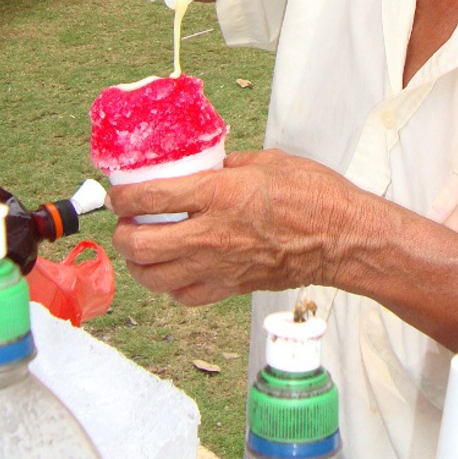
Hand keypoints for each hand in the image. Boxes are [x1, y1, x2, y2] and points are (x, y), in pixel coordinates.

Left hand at [108, 149, 351, 305]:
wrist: (341, 238)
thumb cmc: (312, 195)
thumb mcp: (266, 162)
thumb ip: (228, 166)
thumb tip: (206, 166)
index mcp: (217, 195)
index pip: (150, 198)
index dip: (122, 197)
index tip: (117, 195)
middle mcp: (210, 234)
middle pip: (141, 245)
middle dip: (123, 235)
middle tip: (126, 224)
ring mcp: (219, 266)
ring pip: (155, 278)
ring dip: (139, 265)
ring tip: (141, 251)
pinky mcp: (231, 287)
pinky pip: (185, 297)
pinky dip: (170, 287)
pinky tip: (173, 273)